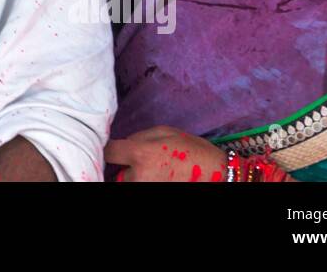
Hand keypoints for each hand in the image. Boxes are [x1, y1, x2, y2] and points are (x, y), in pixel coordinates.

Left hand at [105, 126, 226, 181]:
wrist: (218, 176)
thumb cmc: (193, 150)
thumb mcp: (164, 132)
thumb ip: (138, 137)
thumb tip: (121, 144)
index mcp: (140, 154)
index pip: (108, 152)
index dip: (108, 148)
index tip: (112, 149)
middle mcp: (139, 176)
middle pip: (118, 173)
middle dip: (126, 167)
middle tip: (144, 163)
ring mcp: (145, 189)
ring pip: (129, 183)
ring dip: (135, 177)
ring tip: (156, 171)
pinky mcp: (152, 194)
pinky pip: (140, 187)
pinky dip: (145, 182)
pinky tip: (161, 177)